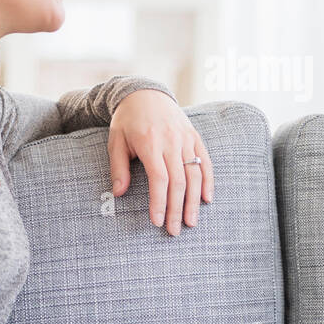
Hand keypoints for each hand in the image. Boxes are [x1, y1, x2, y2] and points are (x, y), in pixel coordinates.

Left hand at [108, 89, 213, 234]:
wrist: (145, 93)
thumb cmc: (127, 120)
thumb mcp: (116, 141)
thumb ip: (118, 167)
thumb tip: (119, 193)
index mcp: (150, 143)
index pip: (159, 179)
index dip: (160, 202)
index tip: (157, 221)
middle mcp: (171, 141)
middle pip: (178, 181)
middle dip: (177, 209)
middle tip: (174, 230)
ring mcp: (186, 139)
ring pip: (194, 174)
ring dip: (193, 201)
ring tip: (191, 221)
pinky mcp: (194, 137)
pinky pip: (205, 161)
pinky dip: (207, 181)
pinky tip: (207, 199)